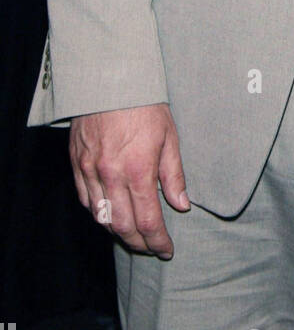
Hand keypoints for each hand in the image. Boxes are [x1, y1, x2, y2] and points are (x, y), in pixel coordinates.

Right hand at [69, 103, 189, 257]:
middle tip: (151, 248)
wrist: (110, 79)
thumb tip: (182, 205)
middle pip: (122, 226)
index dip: (158, 241)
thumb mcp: (169, 136)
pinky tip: (110, 215)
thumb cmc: (145, 104)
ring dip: (117, 232)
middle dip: (138, 243)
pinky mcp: (77, 163)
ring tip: (133, 236)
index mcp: (138, 170)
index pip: (148, 221)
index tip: (166, 250)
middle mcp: (111, 176)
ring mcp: (90, 171)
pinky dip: (98, 214)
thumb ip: (174, 174)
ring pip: (101, 217)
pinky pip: (85, 200)